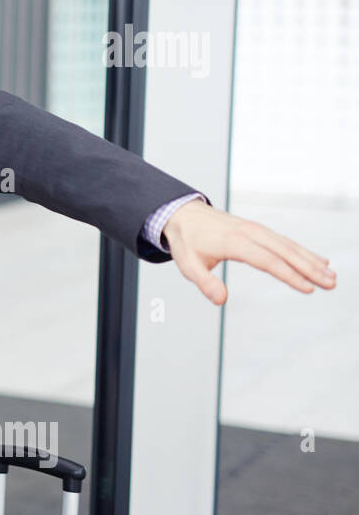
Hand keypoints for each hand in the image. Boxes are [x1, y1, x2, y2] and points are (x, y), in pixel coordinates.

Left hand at [162, 199, 336, 305]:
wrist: (183, 214)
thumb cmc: (186, 242)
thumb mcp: (187, 264)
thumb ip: (204, 282)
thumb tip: (220, 300)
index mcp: (235, 242)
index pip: (268, 261)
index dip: (289, 275)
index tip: (308, 289)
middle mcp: (250, 232)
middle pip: (285, 252)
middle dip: (309, 268)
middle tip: (331, 284)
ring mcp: (255, 229)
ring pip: (288, 245)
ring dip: (310, 260)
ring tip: (331, 276)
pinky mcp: (257, 229)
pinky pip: (283, 241)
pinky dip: (301, 251)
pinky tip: (317, 260)